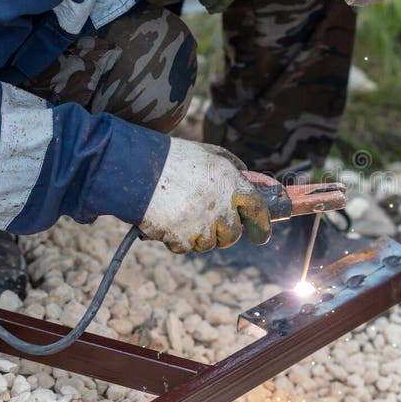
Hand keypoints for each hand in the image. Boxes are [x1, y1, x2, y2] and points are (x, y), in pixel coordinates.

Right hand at [139, 139, 270, 252]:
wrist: (138, 168)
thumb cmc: (176, 158)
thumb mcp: (213, 154)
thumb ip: (236, 169)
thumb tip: (254, 184)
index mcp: (232, 183)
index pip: (258, 211)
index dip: (262, 226)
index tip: (261, 235)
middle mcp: (221, 207)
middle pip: (232, 235)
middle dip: (225, 232)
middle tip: (212, 221)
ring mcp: (201, 225)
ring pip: (208, 244)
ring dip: (200, 235)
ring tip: (184, 213)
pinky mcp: (181, 238)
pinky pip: (186, 247)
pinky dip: (179, 238)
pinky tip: (170, 219)